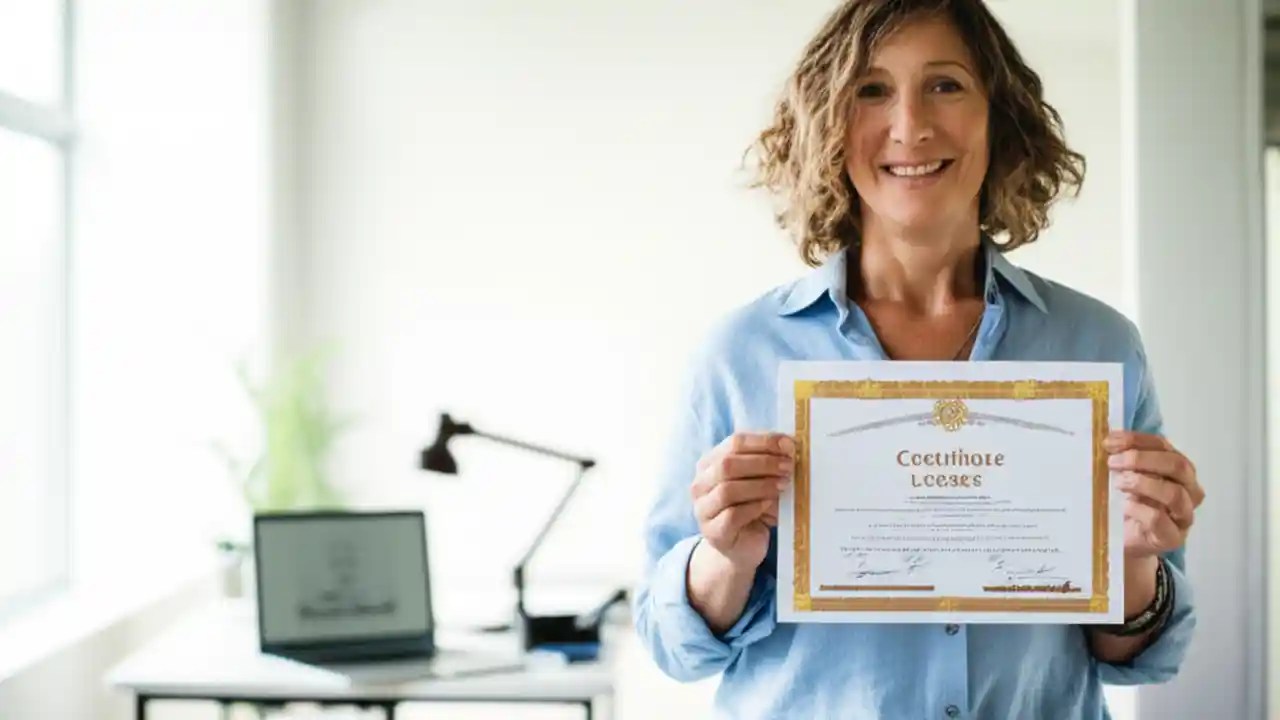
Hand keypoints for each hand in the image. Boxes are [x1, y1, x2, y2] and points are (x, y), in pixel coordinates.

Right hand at [691, 431, 794, 571]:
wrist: (742, 548)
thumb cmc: (753, 509)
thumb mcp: (761, 481)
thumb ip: (769, 462)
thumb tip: (789, 446)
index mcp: (710, 463)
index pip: (734, 442)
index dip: (764, 442)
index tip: (789, 445)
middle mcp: (700, 484)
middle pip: (728, 464)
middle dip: (763, 463)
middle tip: (788, 467)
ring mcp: (703, 509)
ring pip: (728, 490)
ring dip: (760, 485)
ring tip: (783, 486)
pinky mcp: (714, 532)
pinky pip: (732, 515)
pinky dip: (754, 507)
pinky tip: (769, 505)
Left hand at [1106, 431, 1204, 559]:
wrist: (1123, 541)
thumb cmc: (1125, 504)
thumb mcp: (1122, 477)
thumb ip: (1120, 461)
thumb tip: (1104, 442)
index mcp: (1177, 469)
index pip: (1163, 446)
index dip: (1136, 440)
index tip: (1109, 442)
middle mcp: (1188, 490)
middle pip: (1178, 466)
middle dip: (1142, 459)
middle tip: (1112, 462)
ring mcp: (1183, 516)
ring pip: (1175, 493)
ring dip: (1143, 483)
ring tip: (1118, 483)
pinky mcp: (1172, 538)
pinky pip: (1161, 520)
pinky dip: (1140, 510)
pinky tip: (1124, 506)